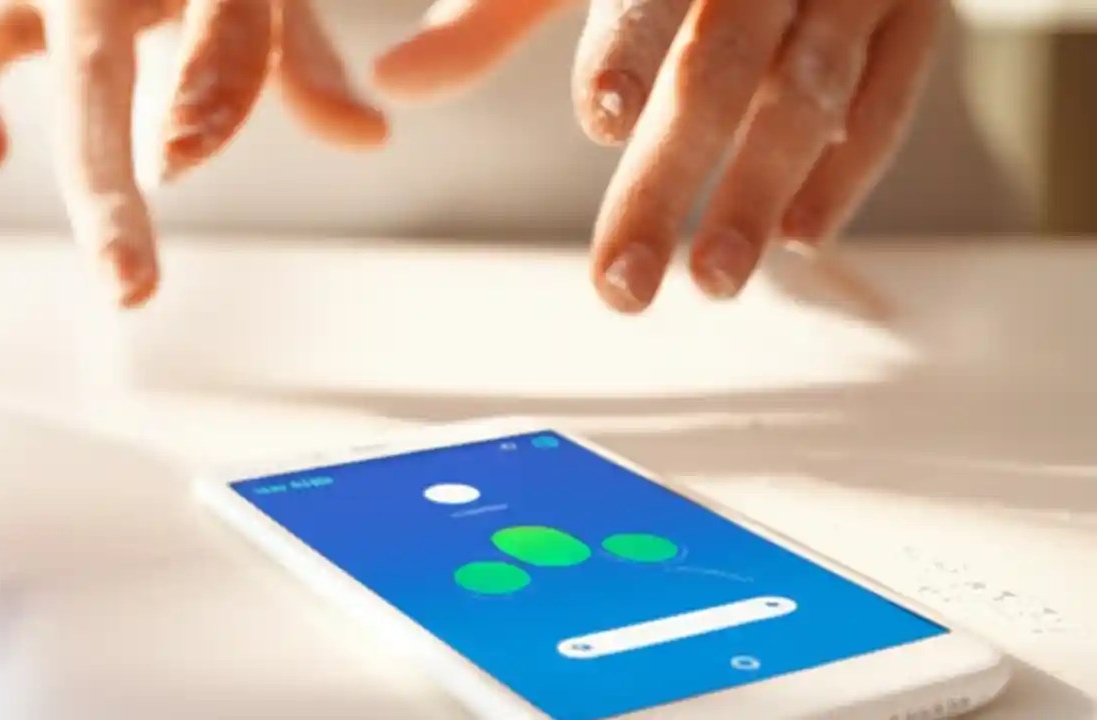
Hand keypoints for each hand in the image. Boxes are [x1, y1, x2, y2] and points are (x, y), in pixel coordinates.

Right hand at [0, 0, 386, 307]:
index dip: (215, 82)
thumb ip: (294, 59)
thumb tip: (373, 137)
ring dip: (96, 181)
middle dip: (135, 179)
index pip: (229, 17)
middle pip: (126, 68)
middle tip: (137, 286)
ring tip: (124, 279)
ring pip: (73, 80)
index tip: (180, 161)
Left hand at [375, 0, 942, 312]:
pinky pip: (891, 97)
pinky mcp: (918, 11)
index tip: (599, 119)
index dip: (626, 50)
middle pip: (717, 73)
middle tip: (623, 287)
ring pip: (808, 95)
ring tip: (712, 282)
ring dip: (759, 192)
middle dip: (668, 183)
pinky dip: (850, 170)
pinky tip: (801, 238)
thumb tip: (390, 82)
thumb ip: (490, 16)